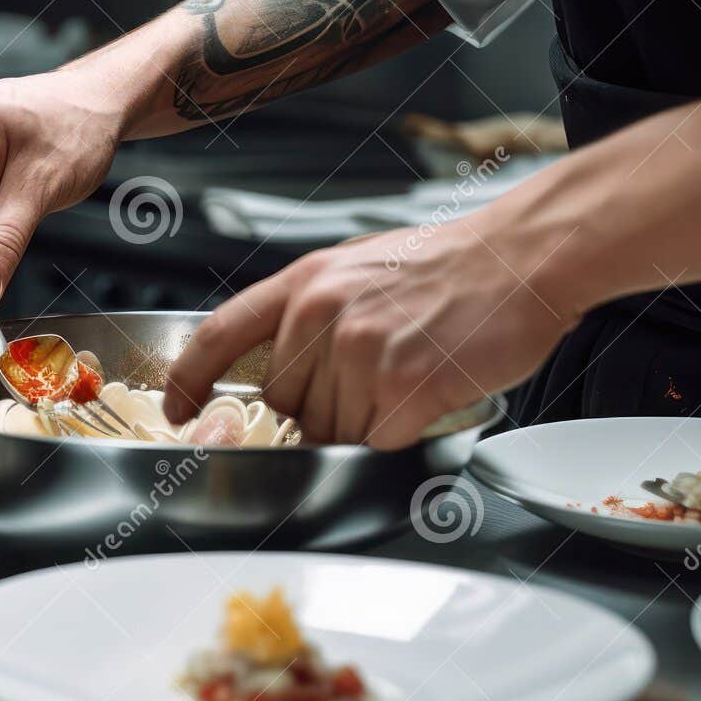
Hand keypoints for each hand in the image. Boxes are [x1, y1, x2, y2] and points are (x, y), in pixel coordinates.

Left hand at [163, 220, 579, 446]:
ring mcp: (364, 353)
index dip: (188, 379)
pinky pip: (374, 442)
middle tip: (364, 383)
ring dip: (359, 423)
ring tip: (401, 379)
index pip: (219, 335)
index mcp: (305, 282)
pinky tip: (420, 398)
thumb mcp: (355, 267)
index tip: (179, 408)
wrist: (521, 258)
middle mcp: (324, 315)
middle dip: (315, 409)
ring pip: (329, 429)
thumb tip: (279, 366)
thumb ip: (308, 312)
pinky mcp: (406, 388)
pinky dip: (395, 435)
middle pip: (284, 402)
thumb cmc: (447, 262)